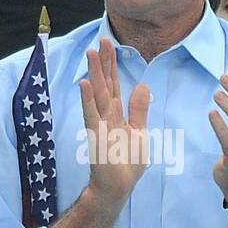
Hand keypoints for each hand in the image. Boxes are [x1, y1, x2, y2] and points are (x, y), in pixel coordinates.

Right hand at [79, 37, 150, 204]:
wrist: (118, 187)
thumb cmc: (127, 163)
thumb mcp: (140, 132)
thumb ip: (139, 110)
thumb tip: (142, 85)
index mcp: (117, 114)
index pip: (114, 84)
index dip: (112, 65)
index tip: (110, 45)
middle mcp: (106, 115)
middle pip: (105, 84)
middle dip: (103, 63)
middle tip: (101, 41)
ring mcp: (99, 124)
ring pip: (97, 94)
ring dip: (94, 74)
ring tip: (91, 54)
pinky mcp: (96, 136)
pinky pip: (91, 115)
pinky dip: (87, 100)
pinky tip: (84, 84)